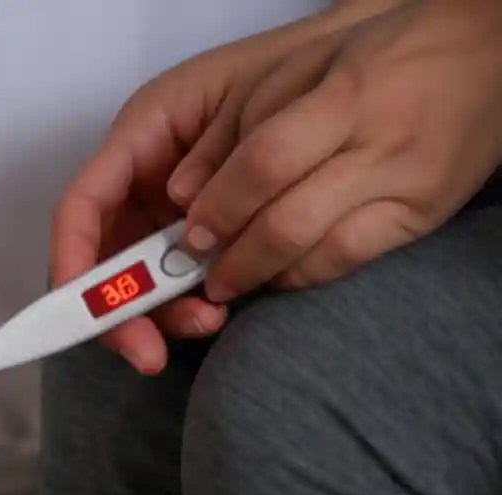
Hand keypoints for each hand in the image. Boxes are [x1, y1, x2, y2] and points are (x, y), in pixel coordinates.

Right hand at [52, 0, 404, 373]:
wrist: (342, 85)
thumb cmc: (288, 79)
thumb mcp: (244, 106)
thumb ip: (216, 160)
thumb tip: (191, 229)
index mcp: (138, 142)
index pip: (81, 207)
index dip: (72, 260)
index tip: (83, 313)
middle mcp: (143, 185)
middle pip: (102, 258)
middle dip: (117, 311)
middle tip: (148, 353)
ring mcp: (169, 218)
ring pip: (138, 282)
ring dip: (160, 314)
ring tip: (207, 323)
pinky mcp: (202, 246)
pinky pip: (179, 286)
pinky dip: (189, 308)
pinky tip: (216, 314)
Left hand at [180, 0, 501, 303]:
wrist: (491, 53)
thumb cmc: (386, 55)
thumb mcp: (308, 65)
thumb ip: (243, 122)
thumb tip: (183, 188)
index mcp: (345, 97)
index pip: (267, 161)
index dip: (220, 204)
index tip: (189, 230)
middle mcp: (380, 147)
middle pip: (288, 220)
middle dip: (232, 255)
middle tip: (197, 268)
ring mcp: (407, 188)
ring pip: (320, 251)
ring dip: (262, 274)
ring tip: (227, 280)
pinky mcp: (424, 217)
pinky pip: (351, 260)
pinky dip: (303, 274)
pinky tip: (275, 273)